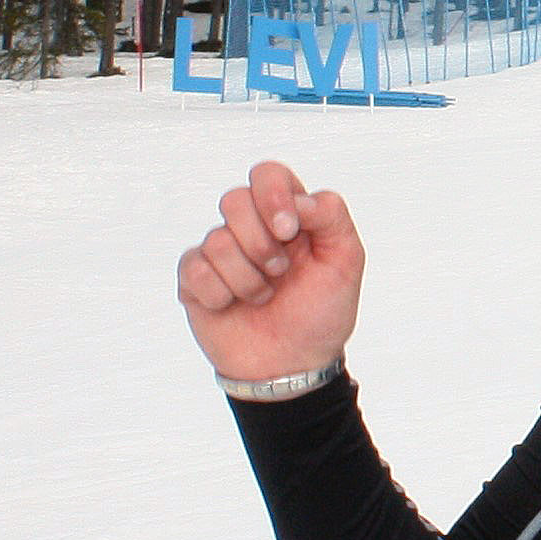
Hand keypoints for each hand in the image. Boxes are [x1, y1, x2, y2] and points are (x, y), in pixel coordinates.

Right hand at [178, 160, 363, 383]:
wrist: (292, 365)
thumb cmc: (321, 313)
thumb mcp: (346, 262)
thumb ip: (331, 216)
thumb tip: (298, 198)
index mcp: (287, 216)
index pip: (268, 174)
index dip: (273, 196)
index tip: (288, 231)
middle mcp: (250, 228)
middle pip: (234, 199)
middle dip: (260, 242)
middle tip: (279, 272)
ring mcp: (220, 253)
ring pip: (216, 239)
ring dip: (247, 278)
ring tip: (264, 297)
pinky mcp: (195, 279)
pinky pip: (194, 268)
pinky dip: (221, 294)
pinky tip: (234, 306)